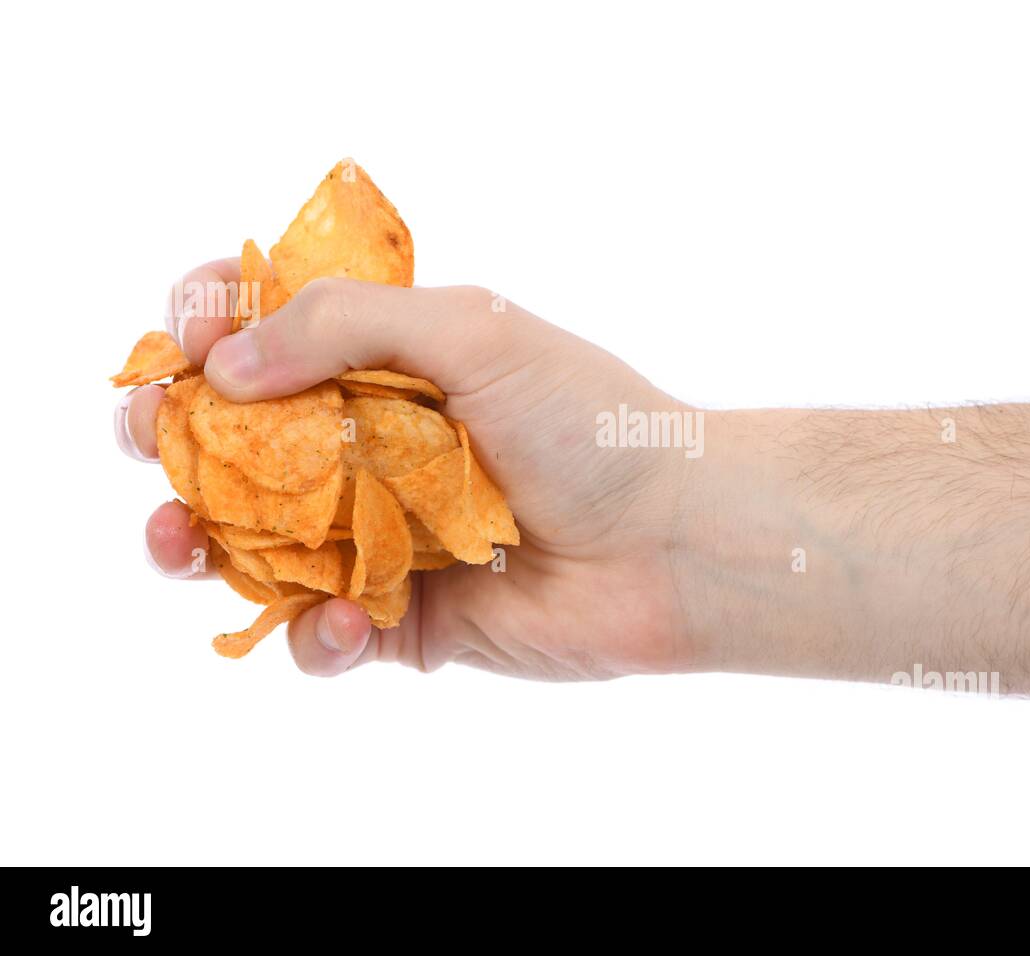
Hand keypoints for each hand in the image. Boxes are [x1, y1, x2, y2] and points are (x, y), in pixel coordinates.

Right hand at [117, 259, 696, 677]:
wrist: (675, 541)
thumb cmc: (592, 423)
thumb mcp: (473, 331)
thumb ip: (345, 324)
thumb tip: (223, 369)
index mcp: (390, 365)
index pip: (267, 332)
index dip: (209, 329)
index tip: (189, 340)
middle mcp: (372, 448)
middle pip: (233, 440)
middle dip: (173, 435)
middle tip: (156, 438)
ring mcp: (381, 535)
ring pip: (252, 545)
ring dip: (194, 542)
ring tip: (178, 541)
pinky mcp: (405, 618)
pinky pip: (322, 634)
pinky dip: (315, 635)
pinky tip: (347, 622)